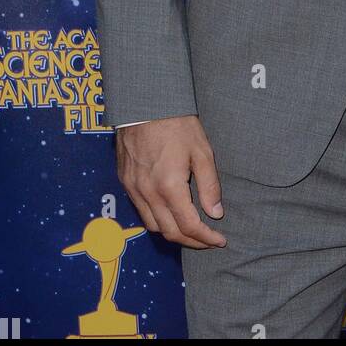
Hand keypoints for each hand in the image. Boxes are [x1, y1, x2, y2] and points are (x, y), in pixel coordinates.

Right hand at [116, 115, 226, 248]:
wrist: (144, 103)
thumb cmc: (177, 124)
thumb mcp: (202, 151)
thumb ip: (209, 185)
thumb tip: (215, 213)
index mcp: (169, 187)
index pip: (189, 226)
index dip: (206, 238)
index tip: (220, 240)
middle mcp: (148, 193)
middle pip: (169, 232)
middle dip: (192, 241)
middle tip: (208, 240)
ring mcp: (133, 189)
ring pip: (152, 226)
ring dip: (172, 233)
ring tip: (191, 229)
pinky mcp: (125, 181)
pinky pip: (141, 211)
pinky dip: (157, 219)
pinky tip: (170, 213)